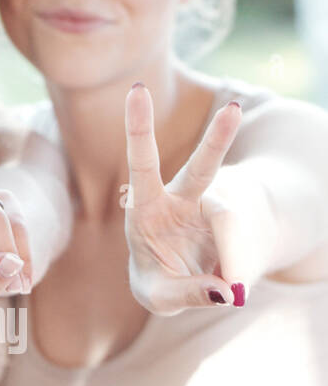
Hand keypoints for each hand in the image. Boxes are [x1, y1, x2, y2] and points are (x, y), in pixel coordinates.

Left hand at [124, 83, 245, 313]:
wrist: (198, 282)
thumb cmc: (166, 280)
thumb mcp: (159, 295)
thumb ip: (184, 294)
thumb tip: (228, 291)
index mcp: (146, 206)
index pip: (142, 164)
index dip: (139, 128)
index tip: (137, 90)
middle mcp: (184, 201)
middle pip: (204, 168)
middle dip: (218, 139)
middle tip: (234, 109)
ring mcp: (220, 212)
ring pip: (234, 221)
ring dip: (231, 257)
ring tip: (223, 285)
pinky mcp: (248, 229)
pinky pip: (246, 255)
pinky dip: (236, 277)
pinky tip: (227, 285)